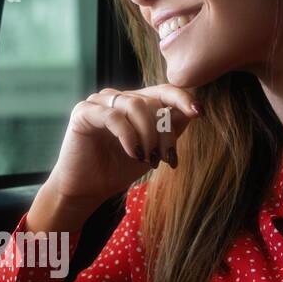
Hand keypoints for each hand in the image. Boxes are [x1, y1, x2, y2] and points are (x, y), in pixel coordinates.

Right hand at [35, 85, 200, 228]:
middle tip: (165, 158)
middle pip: (152, 102)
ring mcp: (99, 102)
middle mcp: (117, 98)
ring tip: (148, 158)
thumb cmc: (117, 170)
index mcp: (134, 103)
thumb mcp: (152, 151)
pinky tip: (133, 154)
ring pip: (135, 105)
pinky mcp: (83, 112)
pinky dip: (129, 136)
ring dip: (148, 134)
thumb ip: (169, 131)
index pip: (163, 91)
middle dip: (164, 132)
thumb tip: (191, 112)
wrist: (87, 190)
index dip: (182, 98)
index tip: (198, 113)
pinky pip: (114, 117)